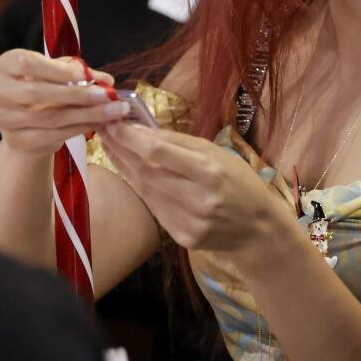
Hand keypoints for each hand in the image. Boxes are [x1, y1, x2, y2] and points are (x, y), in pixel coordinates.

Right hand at [0, 50, 129, 156]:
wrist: (28, 120)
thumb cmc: (46, 85)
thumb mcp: (60, 72)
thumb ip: (81, 72)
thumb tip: (106, 81)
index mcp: (6, 64)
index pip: (26, 63)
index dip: (55, 70)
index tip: (84, 75)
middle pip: (36, 93)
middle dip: (75, 95)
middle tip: (106, 96)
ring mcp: (3, 118)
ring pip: (47, 117)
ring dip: (84, 115)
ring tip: (111, 111)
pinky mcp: (15, 140)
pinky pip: (50, 135)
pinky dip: (77, 129)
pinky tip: (96, 123)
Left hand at [99, 124, 290, 256]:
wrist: (257, 228)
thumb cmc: (240, 182)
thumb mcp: (218, 153)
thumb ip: (180, 143)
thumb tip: (142, 130)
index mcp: (210, 171)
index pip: (158, 154)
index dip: (131, 138)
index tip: (114, 123)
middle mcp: (198, 199)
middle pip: (147, 171)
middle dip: (122, 149)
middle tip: (104, 130)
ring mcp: (189, 221)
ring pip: (146, 189)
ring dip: (125, 166)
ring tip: (111, 146)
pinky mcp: (182, 237)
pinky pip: (154, 206)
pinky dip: (140, 187)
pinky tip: (130, 171)